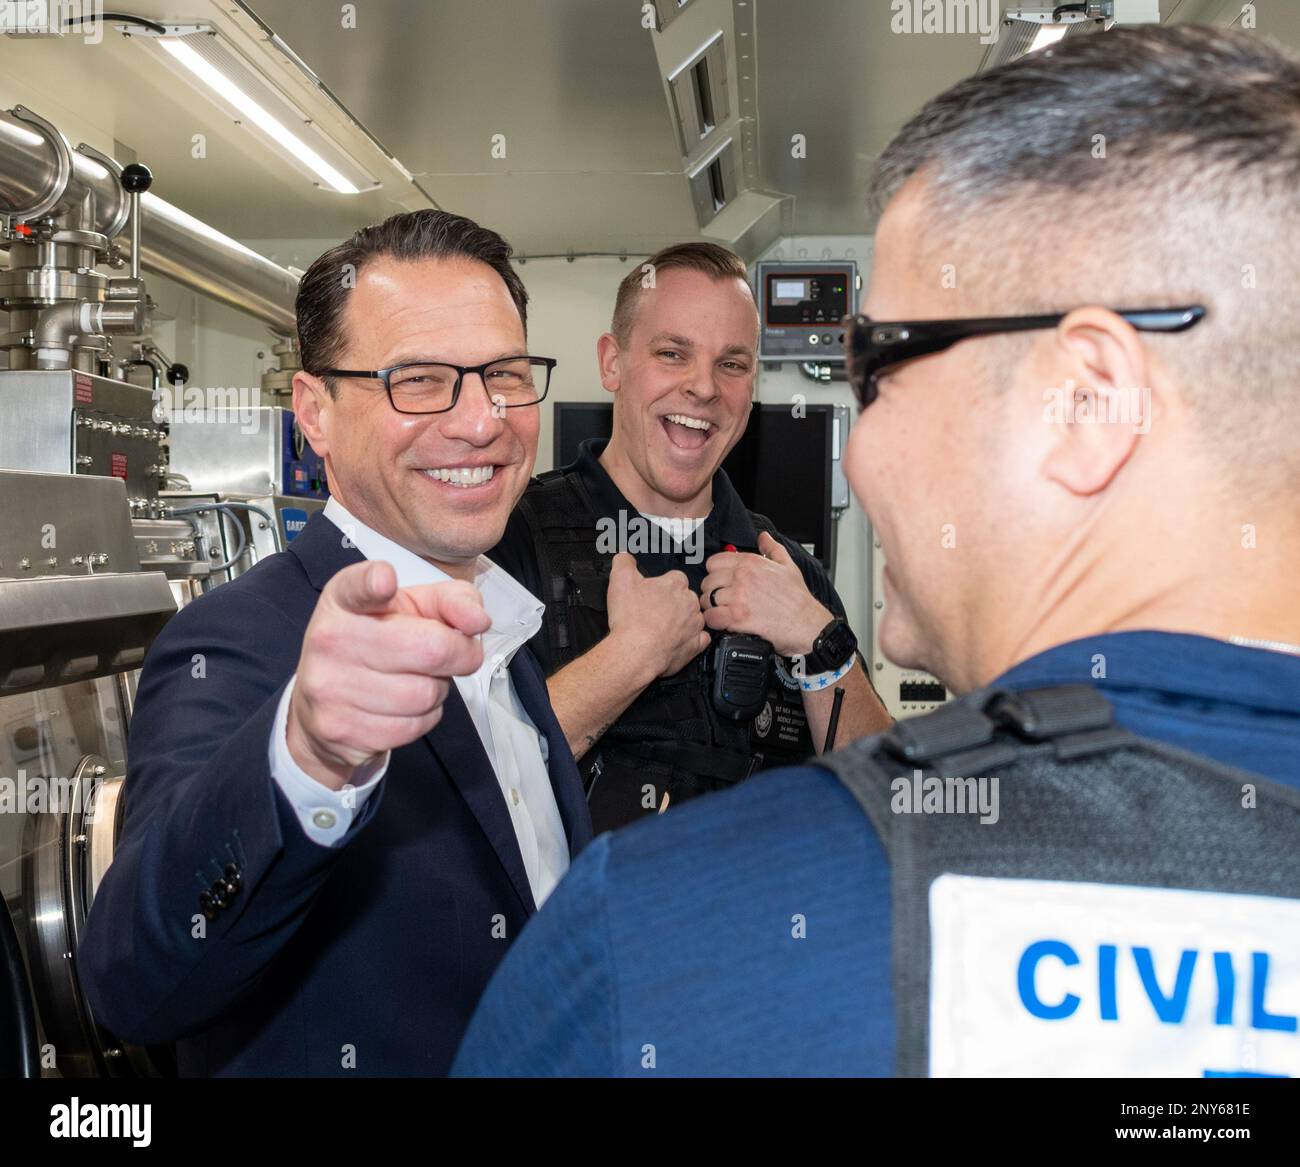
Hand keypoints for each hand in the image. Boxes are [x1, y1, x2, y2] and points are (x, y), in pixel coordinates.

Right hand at [286, 560, 490, 788]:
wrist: (321, 702)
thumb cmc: (380, 643)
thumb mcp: (414, 608)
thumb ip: (453, 600)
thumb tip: (478, 621)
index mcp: (345, 599)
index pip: (358, 586)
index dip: (376, 583)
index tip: (386, 581)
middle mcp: (330, 639)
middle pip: (430, 650)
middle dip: (460, 656)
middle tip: (454, 655)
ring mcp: (330, 687)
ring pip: (425, 695)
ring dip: (438, 691)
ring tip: (417, 680)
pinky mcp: (340, 728)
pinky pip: (412, 727)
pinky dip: (423, 719)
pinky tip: (402, 707)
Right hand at [606, 552, 709, 678]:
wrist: (637, 651)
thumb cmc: (631, 618)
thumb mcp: (619, 580)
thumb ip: (624, 563)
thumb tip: (625, 556)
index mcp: (674, 584)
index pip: (675, 577)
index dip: (663, 585)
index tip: (654, 592)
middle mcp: (689, 602)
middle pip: (686, 597)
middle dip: (674, 602)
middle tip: (655, 611)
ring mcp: (694, 624)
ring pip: (694, 617)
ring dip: (683, 620)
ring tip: (664, 627)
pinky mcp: (695, 645)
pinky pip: (700, 639)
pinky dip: (692, 639)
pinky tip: (679, 640)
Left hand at [700, 531, 831, 655]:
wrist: (806, 623)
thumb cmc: (798, 598)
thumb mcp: (788, 566)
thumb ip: (772, 548)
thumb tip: (763, 537)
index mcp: (751, 562)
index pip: (714, 562)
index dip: (716, 573)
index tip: (722, 581)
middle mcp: (742, 577)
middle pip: (708, 581)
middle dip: (712, 591)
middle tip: (722, 599)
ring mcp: (738, 597)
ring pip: (707, 600)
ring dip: (712, 607)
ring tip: (722, 612)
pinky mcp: (737, 617)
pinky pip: (711, 617)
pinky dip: (714, 621)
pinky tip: (723, 622)